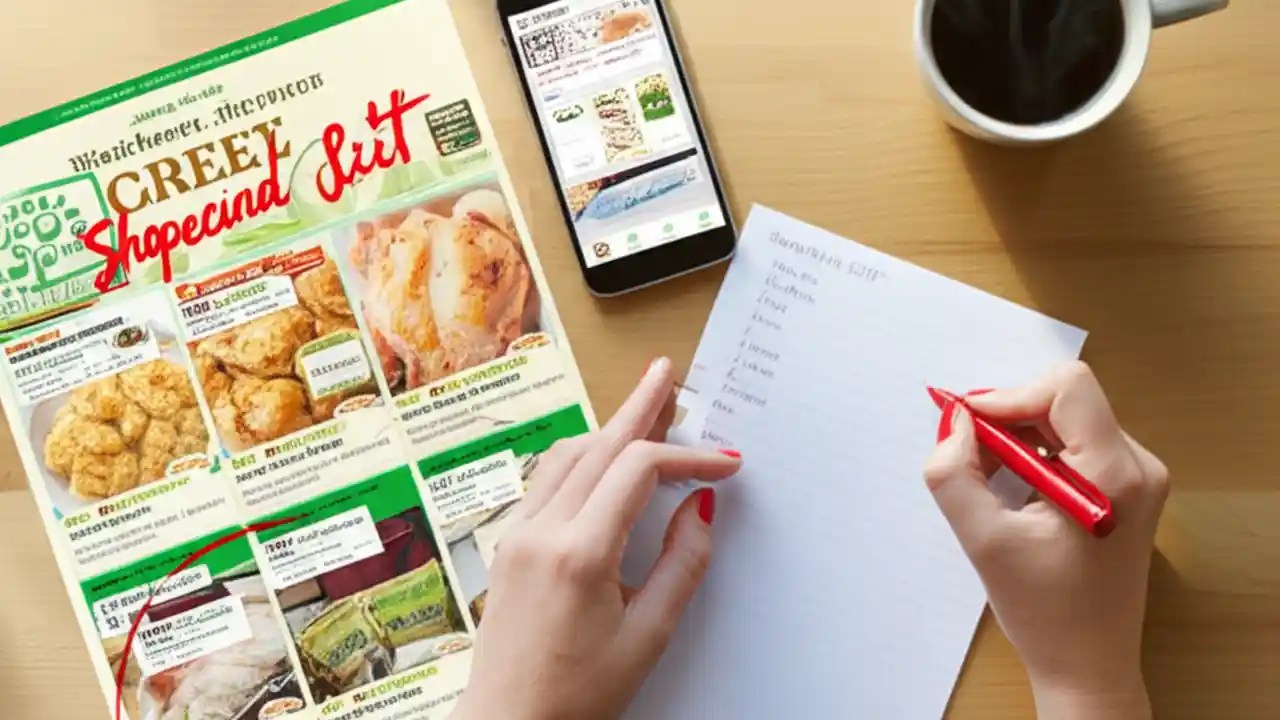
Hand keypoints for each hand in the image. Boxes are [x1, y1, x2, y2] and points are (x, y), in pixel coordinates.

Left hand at [451, 357, 740, 719]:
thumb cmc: (574, 697)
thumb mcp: (648, 636)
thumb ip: (682, 566)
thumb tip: (700, 509)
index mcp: (578, 554)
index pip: (638, 471)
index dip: (688, 457)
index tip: (724, 464)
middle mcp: (540, 533)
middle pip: (598, 446)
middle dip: (640, 409)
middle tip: (667, 376)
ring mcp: (517, 535)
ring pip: (566, 455)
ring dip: (607, 428)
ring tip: (640, 406)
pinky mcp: (508, 545)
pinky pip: (545, 480)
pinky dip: (581, 456)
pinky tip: (599, 455)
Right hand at [924, 363, 1168, 719]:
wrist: (1089, 666)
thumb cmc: (1043, 612)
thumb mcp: (983, 542)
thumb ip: (954, 475)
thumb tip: (953, 424)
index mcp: (1114, 474)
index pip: (1066, 387)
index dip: (1009, 396)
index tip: (969, 428)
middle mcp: (1139, 465)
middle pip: (1066, 400)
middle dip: (1010, 417)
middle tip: (970, 455)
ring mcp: (1140, 477)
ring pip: (1069, 419)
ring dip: (1021, 437)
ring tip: (991, 480)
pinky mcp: (1131, 489)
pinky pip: (1077, 443)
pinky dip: (1038, 453)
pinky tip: (1016, 491)